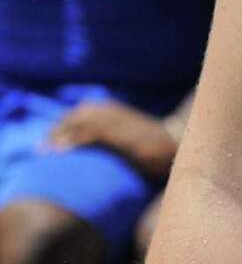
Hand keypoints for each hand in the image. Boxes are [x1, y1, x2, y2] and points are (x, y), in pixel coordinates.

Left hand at [45, 100, 178, 182]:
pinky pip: (90, 135)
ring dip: (59, 135)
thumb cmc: (154, 144)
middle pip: (74, 118)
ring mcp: (115, 121)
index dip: (60, 127)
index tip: (46, 144)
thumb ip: (110, 140)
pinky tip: (60, 153)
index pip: (78, 115)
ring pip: (78, 124)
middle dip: (56, 131)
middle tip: (41, 150)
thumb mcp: (129, 137)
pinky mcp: (119, 134)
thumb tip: (95, 152)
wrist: (178, 142)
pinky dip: (73, 141)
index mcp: (111, 110)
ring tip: (45, 151)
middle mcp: (111, 111)